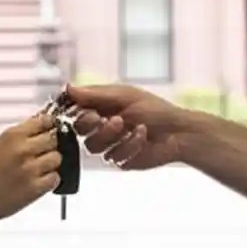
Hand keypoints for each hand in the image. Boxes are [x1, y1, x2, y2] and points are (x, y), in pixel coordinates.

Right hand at [0, 112, 60, 241]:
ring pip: (57, 158)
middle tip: (40, 154)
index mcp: (12, 135)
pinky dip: (50, 180)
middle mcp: (23, 149)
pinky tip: (38, 181)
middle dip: (50, 146)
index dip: (50, 126)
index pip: (45, 121)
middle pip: (54, 139)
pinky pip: (55, 178)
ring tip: (37, 169)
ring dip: (51, 163)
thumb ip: (22, 135)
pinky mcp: (35, 188)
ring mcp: (30, 169)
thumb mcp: (0, 144)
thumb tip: (44, 124)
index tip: (51, 129)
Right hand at [64, 83, 182, 169]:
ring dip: (112, 135)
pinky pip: (112, 158)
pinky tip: (143, 137)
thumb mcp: (125, 96)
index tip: (84, 110)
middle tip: (109, 119)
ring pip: (93, 147)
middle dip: (92, 124)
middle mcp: (102, 126)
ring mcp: (110, 145)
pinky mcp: (120, 160)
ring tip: (134, 126)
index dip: (75, 112)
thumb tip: (67, 88)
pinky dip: (130, 146)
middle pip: (78, 130)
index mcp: (101, 107)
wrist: (179, 132)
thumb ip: (95, 94)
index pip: (74, 110)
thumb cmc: (155, 110)